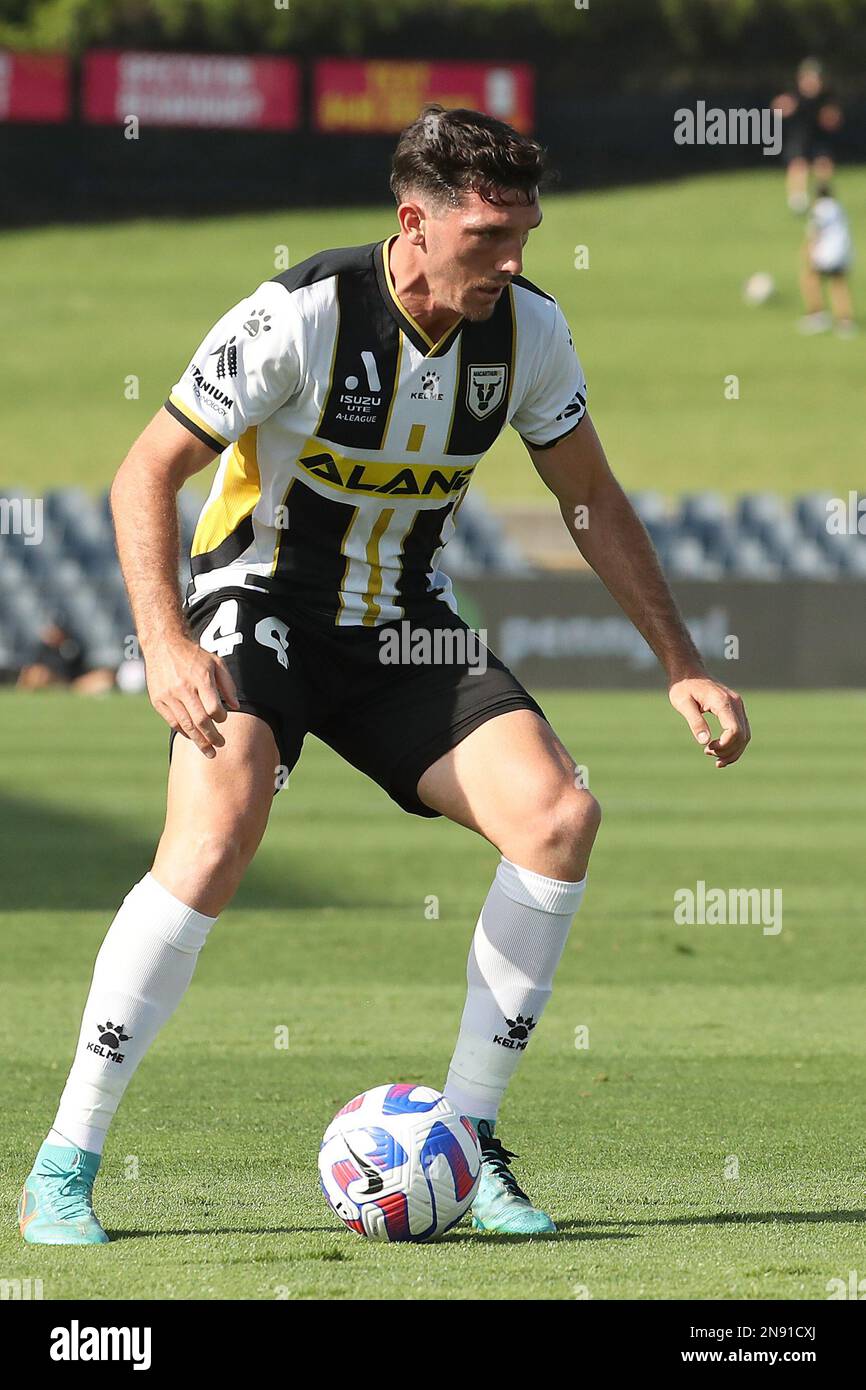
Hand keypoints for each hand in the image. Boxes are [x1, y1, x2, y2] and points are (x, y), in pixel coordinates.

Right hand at [145, 636, 239, 757]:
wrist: (163, 645)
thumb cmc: (194, 656)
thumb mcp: (216, 663)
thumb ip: (228, 685)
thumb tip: (235, 708)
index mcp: (201, 678)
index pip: (213, 708)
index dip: (220, 718)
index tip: (222, 719)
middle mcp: (183, 688)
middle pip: (200, 721)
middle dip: (212, 737)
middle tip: (220, 746)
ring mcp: (168, 695)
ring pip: (185, 725)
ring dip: (198, 740)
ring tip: (209, 751)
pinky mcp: (158, 700)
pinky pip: (172, 721)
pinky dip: (183, 731)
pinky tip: (192, 737)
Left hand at [668, 676, 750, 767]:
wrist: (689, 672)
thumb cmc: (683, 687)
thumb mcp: (683, 704)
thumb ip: (695, 722)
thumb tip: (705, 741)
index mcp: (722, 702)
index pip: (734, 730)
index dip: (724, 746)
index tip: (706, 749)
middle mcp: (735, 703)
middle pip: (742, 736)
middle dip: (728, 751)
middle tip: (708, 753)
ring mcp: (738, 705)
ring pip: (745, 735)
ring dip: (733, 751)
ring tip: (715, 758)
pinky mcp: (736, 709)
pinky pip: (742, 730)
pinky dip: (735, 744)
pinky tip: (721, 752)